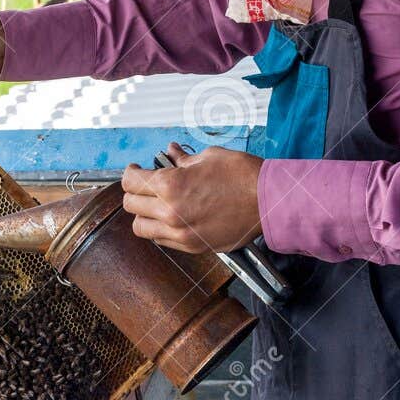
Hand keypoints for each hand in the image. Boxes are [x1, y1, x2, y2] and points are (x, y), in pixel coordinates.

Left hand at [121, 142, 262, 252]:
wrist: (269, 202)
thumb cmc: (243, 176)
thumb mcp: (208, 158)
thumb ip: (183, 159)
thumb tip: (171, 154)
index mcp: (170, 185)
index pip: (130, 182)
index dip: (129, 173)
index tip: (134, 171)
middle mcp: (169, 212)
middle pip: (130, 206)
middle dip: (134, 193)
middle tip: (144, 186)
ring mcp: (180, 233)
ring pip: (141, 228)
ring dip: (144, 215)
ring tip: (155, 204)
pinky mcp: (192, 246)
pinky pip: (162, 240)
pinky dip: (160, 229)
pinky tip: (172, 217)